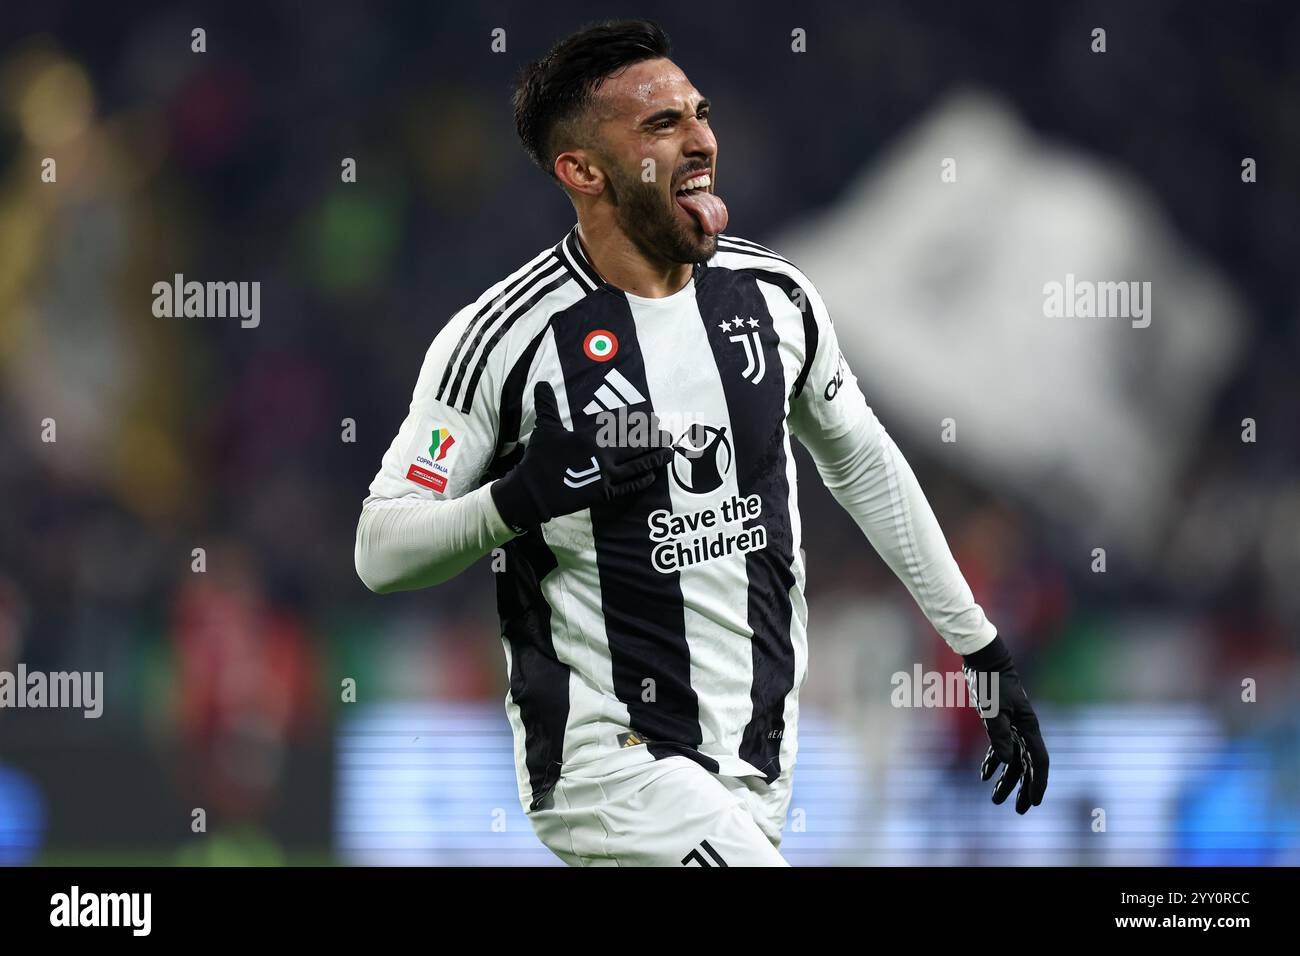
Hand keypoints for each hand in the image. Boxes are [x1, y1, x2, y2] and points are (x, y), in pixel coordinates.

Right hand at [490, 381, 674, 531]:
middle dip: (653, 439)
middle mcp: (603, 455)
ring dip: (654, 459)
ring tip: (669, 453)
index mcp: (590, 438)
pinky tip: (652, 476)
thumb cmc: (539, 458)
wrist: (532, 491)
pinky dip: (641, 481)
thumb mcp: (545, 428)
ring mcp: (605, 476)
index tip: (652, 419)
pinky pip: (628, 487)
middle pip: (635, 445)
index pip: (619, 427)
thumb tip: (541, 383)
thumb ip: (548, 405)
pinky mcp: (603, 494)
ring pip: (637, 466)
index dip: (637, 423)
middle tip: (668, 435)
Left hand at [961, 636, 1048, 813]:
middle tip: (1017, 810)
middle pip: (1028, 766)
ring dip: (1006, 780)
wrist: (984, 660)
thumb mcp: (992, 710)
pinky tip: (984, 775)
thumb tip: (1007, 762)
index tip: (1033, 803)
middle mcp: (1025, 729)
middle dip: (1023, 789)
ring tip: (995, 799)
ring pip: (1013, 760)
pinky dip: (993, 763)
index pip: (1039, 762)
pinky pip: (1001, 749)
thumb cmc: (990, 683)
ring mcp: (1013, 726)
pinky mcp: (1000, 722)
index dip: (1038, 784)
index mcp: (1029, 727)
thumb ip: (999, 735)